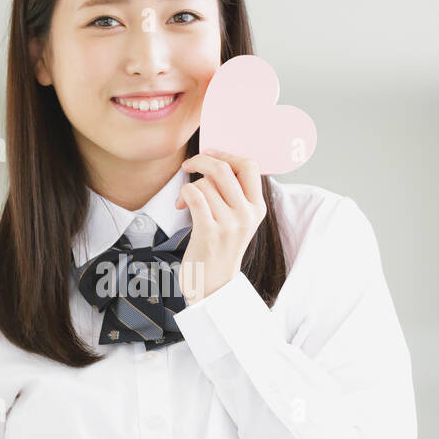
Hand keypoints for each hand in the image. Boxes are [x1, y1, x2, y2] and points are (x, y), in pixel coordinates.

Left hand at [174, 150, 266, 304]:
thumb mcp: (238, 220)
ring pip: (204, 183)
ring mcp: (230, 224)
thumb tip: (215, 160)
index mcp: (257, 208)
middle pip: (223, 169)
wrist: (213, 284)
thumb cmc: (220, 248)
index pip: (249, 166)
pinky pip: (194, 195)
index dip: (227, 154)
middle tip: (190, 165)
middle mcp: (247, 215)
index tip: (211, 154)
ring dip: (189, 186)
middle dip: (201, 160)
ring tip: (185, 201)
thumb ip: (234, 193)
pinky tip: (181, 205)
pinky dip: (183, 193)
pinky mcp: (210, 232)